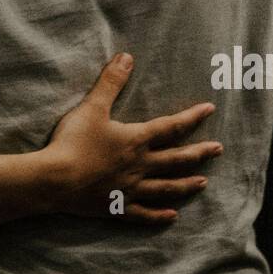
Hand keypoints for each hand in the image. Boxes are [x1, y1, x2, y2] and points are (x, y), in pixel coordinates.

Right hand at [40, 53, 220, 223]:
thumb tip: (127, 57)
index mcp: (136, 140)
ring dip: (186, 185)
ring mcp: (129, 189)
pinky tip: (172, 216)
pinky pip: (143, 213)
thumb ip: (110, 83)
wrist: (54, 180)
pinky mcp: (116, 207)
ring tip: (203, 183)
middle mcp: (139, 166)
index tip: (210, 110)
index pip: (171, 127)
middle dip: (199, 153)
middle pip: (176, 159)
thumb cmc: (72, 142)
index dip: (192, 117)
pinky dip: (159, 216)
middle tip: (219, 149)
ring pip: (166, 188)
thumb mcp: (92, 107)